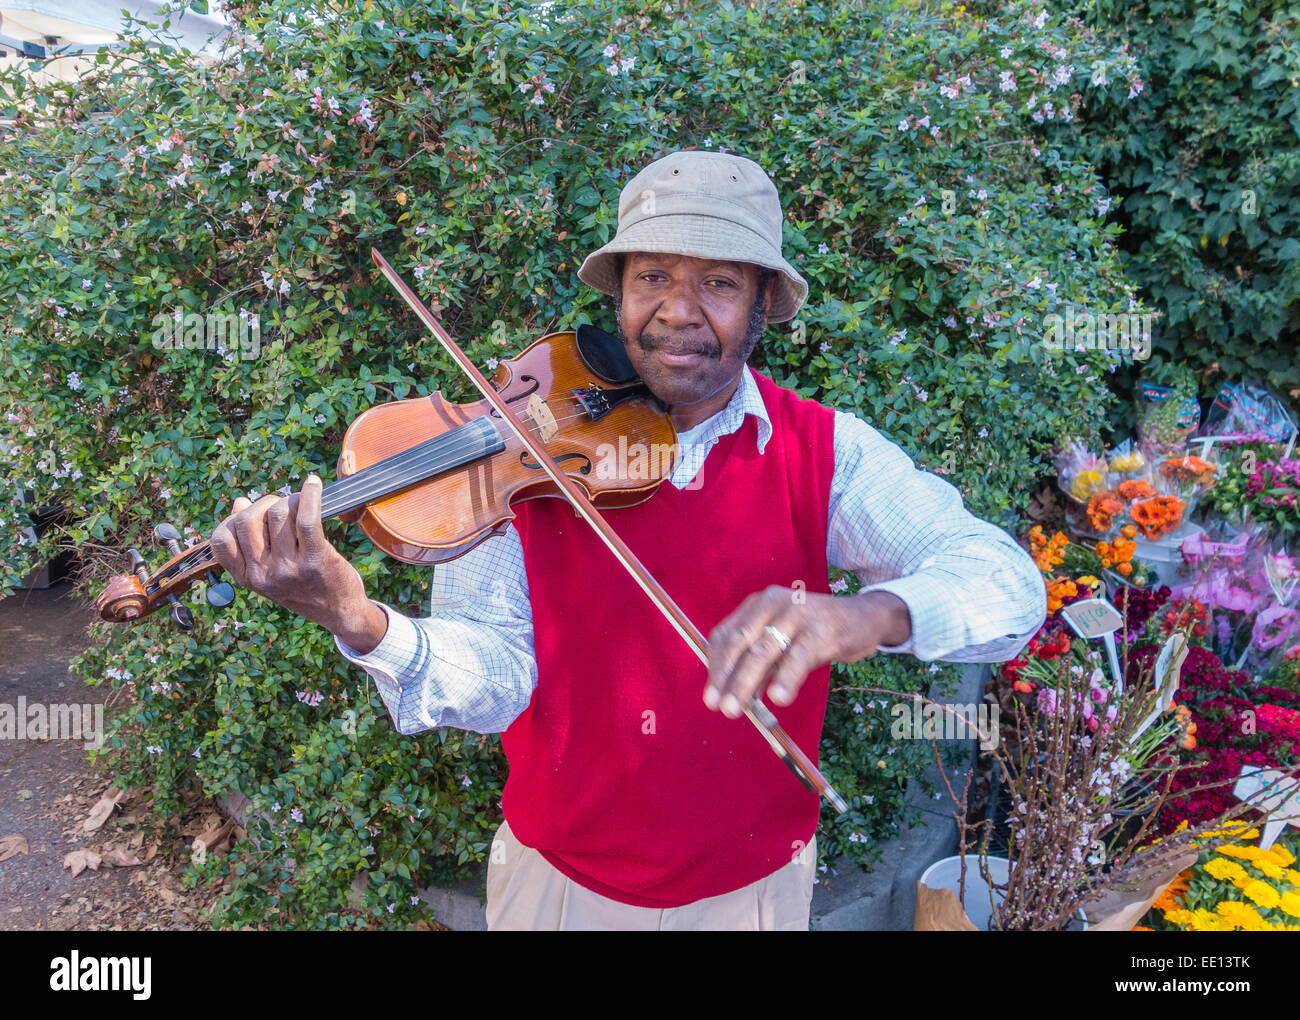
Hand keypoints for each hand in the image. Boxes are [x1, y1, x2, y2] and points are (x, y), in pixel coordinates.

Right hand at [209, 474, 387, 651]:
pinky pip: (306, 517)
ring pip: (278, 514)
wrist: (340, 612)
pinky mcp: (315, 559)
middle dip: (264, 504)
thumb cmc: (305, 587)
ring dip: (290, 501)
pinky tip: (314, 484)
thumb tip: (239, 502)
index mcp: (248, 578)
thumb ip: (252, 542)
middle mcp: (264, 575)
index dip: (232, 519)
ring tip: (302, 505)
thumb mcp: (270, 573)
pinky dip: (310, 495)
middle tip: (282, 506)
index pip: (221, 540)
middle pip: (247, 520)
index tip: (251, 514)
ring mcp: (289, 568)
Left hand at [703, 586, 911, 717]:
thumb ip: (760, 664)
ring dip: (746, 682)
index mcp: (757, 604)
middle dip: (726, 677)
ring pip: (764, 650)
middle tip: (719, 707)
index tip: (710, 697)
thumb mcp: (783, 642)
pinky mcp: (822, 628)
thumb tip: (734, 697)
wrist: (864, 617)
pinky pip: (799, 656)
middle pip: (740, 642)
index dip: (716, 667)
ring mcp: (797, 612)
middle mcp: (772, 602)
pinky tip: (778, 697)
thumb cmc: (815, 633)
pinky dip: (786, 678)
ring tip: (737, 709)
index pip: (726, 635)